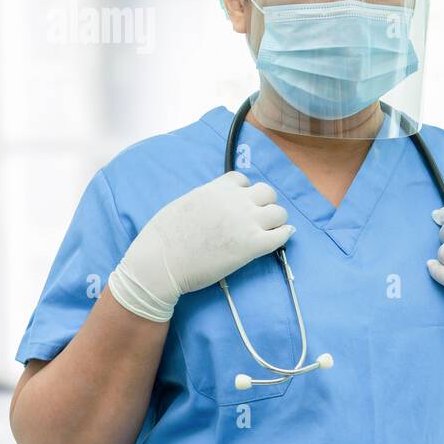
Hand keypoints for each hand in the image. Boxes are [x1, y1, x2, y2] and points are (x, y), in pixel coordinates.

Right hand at [108, 171, 293, 321]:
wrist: (159, 264)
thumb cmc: (162, 239)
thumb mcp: (184, 204)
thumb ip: (205, 199)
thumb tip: (213, 204)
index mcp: (216, 189)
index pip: (242, 180)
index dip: (244, 192)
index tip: (240, 203)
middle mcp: (235, 202)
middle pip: (267, 192)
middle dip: (264, 203)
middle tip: (258, 218)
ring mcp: (246, 223)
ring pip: (279, 212)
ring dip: (275, 220)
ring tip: (268, 230)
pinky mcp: (252, 246)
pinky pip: (281, 235)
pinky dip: (283, 235)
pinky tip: (280, 238)